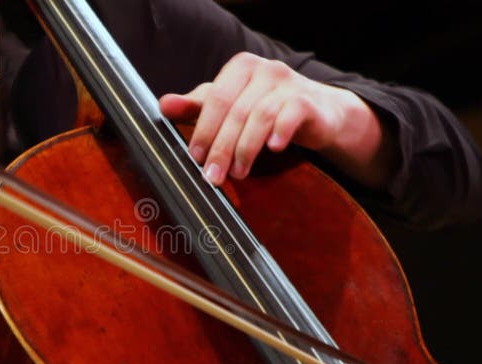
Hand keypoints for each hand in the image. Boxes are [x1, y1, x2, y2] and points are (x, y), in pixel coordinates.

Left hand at [160, 52, 386, 186]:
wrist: (318, 113)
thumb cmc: (265, 108)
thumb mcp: (229, 106)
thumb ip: (197, 106)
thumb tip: (163, 104)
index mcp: (239, 68)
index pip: (214, 99)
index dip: (203, 130)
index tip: (195, 157)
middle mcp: (263, 69)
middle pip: (235, 111)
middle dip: (221, 148)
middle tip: (212, 177)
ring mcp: (288, 82)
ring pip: (259, 116)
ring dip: (245, 149)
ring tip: (237, 173)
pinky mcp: (308, 101)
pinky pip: (290, 115)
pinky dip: (279, 133)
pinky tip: (272, 149)